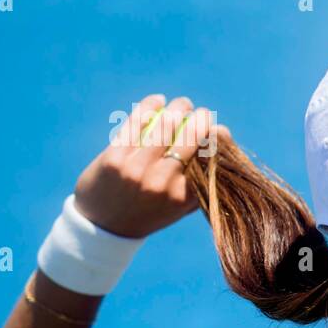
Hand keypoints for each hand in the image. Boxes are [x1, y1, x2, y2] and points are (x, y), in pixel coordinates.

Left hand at [73, 94, 224, 237]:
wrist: (103, 227)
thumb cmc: (150, 211)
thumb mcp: (181, 206)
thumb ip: (203, 178)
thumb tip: (223, 133)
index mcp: (183, 197)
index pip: (209, 157)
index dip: (219, 137)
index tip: (220, 128)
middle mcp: (162, 184)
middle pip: (190, 138)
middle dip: (200, 118)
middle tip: (202, 113)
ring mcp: (136, 171)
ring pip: (164, 127)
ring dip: (178, 108)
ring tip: (183, 104)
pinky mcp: (113, 159)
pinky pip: (135, 124)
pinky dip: (149, 107)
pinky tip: (157, 101)